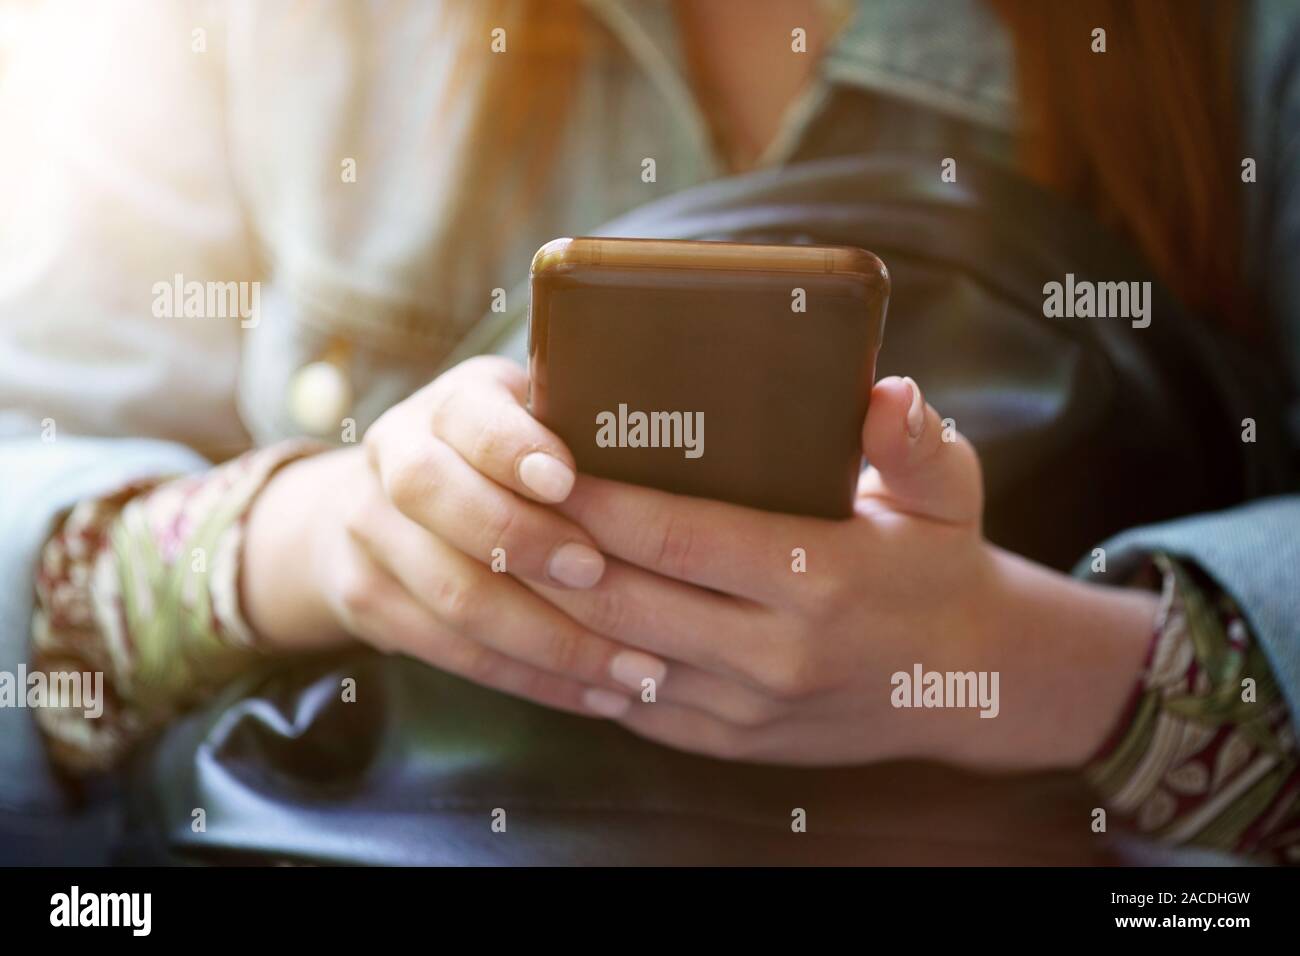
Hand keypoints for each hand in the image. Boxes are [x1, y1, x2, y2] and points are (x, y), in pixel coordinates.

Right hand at [240, 356, 665, 718]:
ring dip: (548, 637)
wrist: (386, 507)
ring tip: (635, 667)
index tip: (567, 480)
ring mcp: (368, 531)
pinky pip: (452, 652)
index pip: (465, 417)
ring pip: (452, 593)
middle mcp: (395, 456)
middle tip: (599, 574)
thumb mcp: (536, 421)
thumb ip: (588, 428)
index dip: (511, 449)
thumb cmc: (507, 462)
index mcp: (448, 405)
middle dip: (523, 541)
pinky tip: (600, 695)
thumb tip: (686, 442)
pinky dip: (532, 680)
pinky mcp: (366, 601)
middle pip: (438, 498)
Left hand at [527, 376, 1158, 768]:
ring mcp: (748, 707)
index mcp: (816, 578)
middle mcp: (774, 652)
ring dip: (550, 613)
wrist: (966, 682)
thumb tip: (887, 391)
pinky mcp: (731, 741)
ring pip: (615, 660)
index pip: (673, 535)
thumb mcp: (949, 491)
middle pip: (624, 600)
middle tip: (498, 501)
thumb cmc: (940, 564)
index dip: (597, 500)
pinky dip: (582, 666)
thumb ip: (915, 441)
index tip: (544, 459)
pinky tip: (546, 623)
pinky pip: (633, 708)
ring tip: (502, 558)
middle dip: (550, 552)